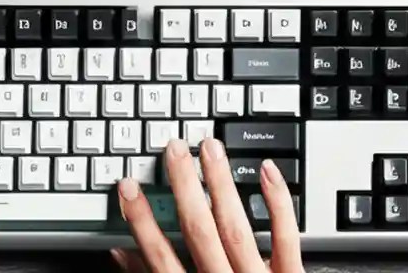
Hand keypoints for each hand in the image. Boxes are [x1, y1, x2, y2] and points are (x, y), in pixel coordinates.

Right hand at [112, 138, 303, 272]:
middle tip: (174, 148)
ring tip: (210, 148)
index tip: (128, 188)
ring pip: (235, 227)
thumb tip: (122, 256)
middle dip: (184, 187)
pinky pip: (286, 238)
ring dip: (221, 184)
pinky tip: (267, 172)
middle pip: (198, 232)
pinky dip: (277, 203)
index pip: (160, 258)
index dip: (141, 222)